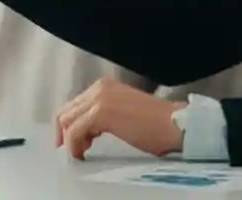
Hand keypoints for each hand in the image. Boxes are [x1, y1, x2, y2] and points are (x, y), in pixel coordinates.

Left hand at [54, 77, 185, 159]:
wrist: (176, 125)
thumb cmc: (157, 124)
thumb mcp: (123, 112)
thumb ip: (104, 115)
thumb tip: (88, 131)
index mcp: (104, 86)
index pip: (75, 104)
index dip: (70, 125)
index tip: (75, 142)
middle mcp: (98, 87)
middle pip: (67, 111)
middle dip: (65, 133)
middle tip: (73, 150)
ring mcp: (98, 99)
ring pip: (67, 121)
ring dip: (70, 140)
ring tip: (81, 153)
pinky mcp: (100, 113)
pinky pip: (74, 132)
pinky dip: (73, 146)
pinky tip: (82, 154)